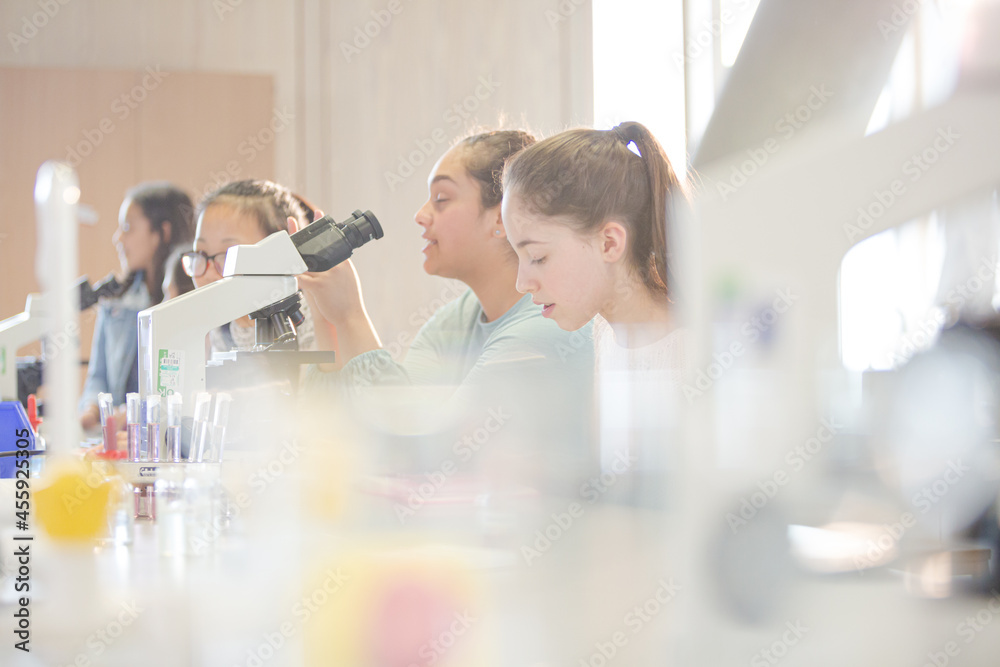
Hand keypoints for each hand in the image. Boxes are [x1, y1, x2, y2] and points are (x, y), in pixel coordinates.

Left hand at [288, 212, 379, 365]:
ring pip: (303, 261)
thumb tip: (329, 259)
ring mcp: (327, 275)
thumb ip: (338, 267)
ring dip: (290, 254)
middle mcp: (336, 266)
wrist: (351, 318)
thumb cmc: (348, 301)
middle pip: (313, 247)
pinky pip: (300, 278)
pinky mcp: (319, 287)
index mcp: (343, 262)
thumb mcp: (348, 279)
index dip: (321, 226)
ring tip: (279, 244)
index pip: (330, 241)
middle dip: (299, 234)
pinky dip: (289, 273)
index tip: (316, 212)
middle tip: (290, 221)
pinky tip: (281, 269)